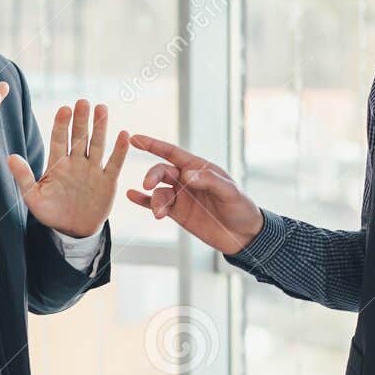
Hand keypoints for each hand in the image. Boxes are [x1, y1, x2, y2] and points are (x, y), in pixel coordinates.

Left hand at [7, 99, 130, 237]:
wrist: (73, 230)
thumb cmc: (51, 212)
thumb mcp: (34, 197)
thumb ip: (24, 177)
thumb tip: (10, 157)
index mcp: (57, 163)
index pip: (59, 139)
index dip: (62, 124)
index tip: (64, 109)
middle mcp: (76, 162)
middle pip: (79, 137)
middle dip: (81, 120)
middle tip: (83, 102)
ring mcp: (93, 169)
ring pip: (97, 144)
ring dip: (100, 127)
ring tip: (102, 109)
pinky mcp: (108, 180)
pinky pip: (114, 163)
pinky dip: (120, 150)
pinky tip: (124, 135)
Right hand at [125, 134, 263, 254]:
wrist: (243, 235)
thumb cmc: (241, 208)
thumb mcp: (230, 192)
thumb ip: (209, 181)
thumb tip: (186, 174)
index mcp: (199, 168)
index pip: (173, 153)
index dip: (153, 145)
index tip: (135, 138)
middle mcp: (187, 179)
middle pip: (162, 171)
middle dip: (152, 176)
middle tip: (148, 185)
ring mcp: (181, 196)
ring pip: (159, 192)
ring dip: (154, 200)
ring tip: (159, 214)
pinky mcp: (178, 213)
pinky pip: (157, 205)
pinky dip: (143, 201)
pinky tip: (130, 196)